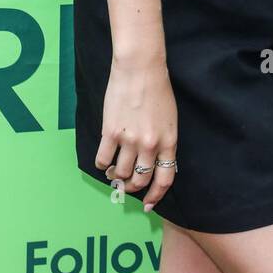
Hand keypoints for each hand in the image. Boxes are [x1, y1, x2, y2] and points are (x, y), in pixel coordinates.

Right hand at [96, 58, 178, 213]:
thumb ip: (163, 141)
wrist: (140, 68)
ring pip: (121, 173)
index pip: (165, 178)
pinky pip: (103, 160)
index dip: (157, 195)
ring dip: (117, 176)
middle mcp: (150, 145)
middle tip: (127, 185)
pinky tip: (104, 161)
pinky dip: (102, 165)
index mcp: (169, 141)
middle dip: (133, 187)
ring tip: (114, 171)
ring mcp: (130, 140)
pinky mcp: (111, 133)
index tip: (150, 204)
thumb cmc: (158, 89)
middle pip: (141, 180)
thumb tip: (153, 161)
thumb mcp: (170, 118)